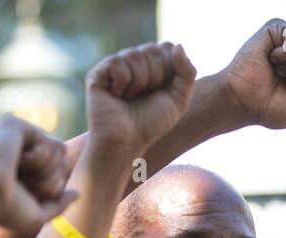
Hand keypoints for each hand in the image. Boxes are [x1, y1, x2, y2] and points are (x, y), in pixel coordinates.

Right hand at [0, 115, 75, 233]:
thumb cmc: (6, 211)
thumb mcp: (37, 214)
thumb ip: (59, 204)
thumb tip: (78, 194)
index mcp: (24, 164)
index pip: (59, 171)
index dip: (50, 189)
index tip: (25, 194)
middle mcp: (20, 146)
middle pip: (62, 161)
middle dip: (49, 181)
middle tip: (22, 184)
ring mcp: (18, 133)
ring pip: (60, 151)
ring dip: (44, 172)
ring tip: (19, 173)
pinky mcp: (16, 124)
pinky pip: (51, 143)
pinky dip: (38, 160)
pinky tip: (16, 161)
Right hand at [86, 42, 196, 157]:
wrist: (125, 144)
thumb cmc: (151, 125)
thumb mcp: (179, 100)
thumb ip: (187, 72)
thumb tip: (178, 46)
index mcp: (152, 66)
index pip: (167, 48)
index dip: (169, 70)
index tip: (162, 91)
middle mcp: (133, 62)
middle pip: (153, 49)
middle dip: (156, 76)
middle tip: (144, 96)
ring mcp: (115, 66)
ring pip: (136, 54)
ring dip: (139, 82)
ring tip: (130, 98)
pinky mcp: (99, 73)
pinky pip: (119, 63)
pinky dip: (123, 83)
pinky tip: (116, 95)